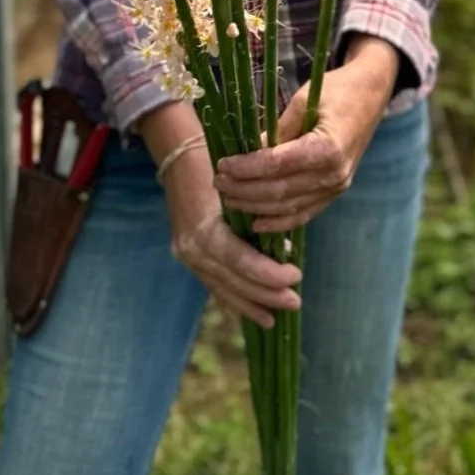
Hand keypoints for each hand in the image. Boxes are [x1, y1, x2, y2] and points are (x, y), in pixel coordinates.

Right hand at [140, 103, 301, 327]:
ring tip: (281, 313)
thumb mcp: (238, 184)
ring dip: (254, 303)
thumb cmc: (216, 164)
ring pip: (223, 289)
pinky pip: (215, 287)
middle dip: (265, 293)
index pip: (238, 259)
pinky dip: (238, 301)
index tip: (296, 274)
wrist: (178, 160)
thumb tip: (284, 248)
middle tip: (295, 300)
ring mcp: (187, 257)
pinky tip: (260, 313)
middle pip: (232, 280)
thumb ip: (258, 216)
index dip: (267, 273)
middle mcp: (191, 247)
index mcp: (203, 226)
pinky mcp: (189, 261)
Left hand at [214, 35, 399, 233]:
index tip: (222, 164)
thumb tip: (246, 151)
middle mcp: (335, 174)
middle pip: (280, 191)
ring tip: (229, 197)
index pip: (277, 165)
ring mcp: (337, 187)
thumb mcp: (303, 100)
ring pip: (289, 207)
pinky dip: (279, 221)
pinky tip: (256, 221)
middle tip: (218, 182)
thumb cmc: (336, 91)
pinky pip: (304, 213)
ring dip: (255, 206)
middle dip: (244, 190)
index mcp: (328, 148)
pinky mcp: (335, 193)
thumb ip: (277, 129)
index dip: (247, 168)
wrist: (371, 96)